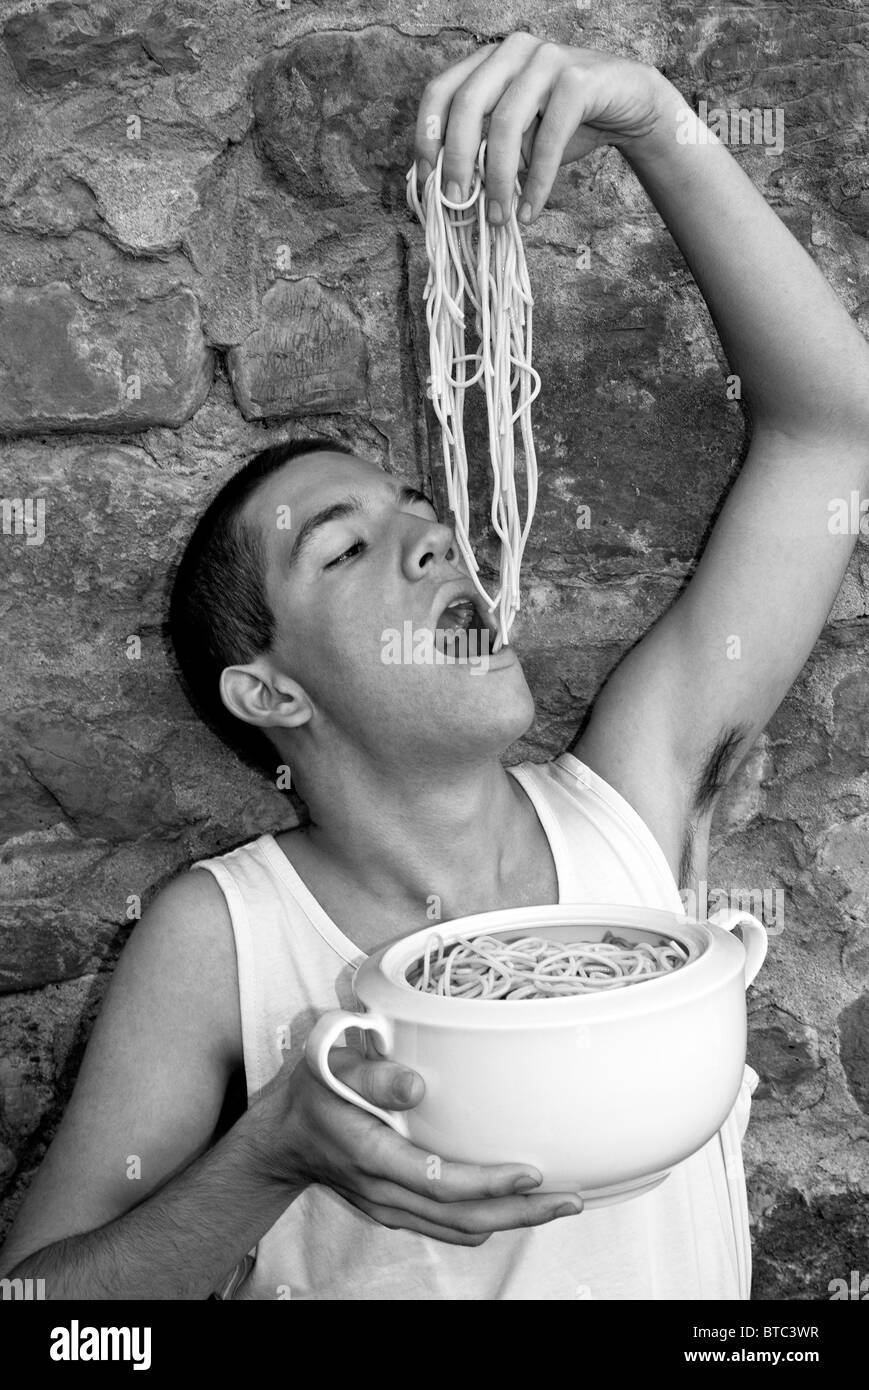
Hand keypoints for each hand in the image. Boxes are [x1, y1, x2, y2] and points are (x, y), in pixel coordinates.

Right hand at [244, 1045, 582, 1246]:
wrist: (281, 1140)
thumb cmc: (311, 1094)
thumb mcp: (330, 1067)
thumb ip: (372, 1074)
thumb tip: (416, 1084)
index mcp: (372, 1156)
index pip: (439, 1183)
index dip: (488, 1184)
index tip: (532, 1172)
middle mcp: (386, 1194)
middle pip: (463, 1220)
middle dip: (521, 1214)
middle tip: (570, 1199)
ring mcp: (392, 1209)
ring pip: (460, 1230)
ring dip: (512, 1220)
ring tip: (558, 1202)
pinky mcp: (399, 1211)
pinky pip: (450, 1226)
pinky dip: (488, 1218)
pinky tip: (515, 1202)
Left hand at [413, 30, 673, 223]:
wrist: (628, 108)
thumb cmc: (564, 126)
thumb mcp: (516, 140)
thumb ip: (483, 152)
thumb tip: (447, 193)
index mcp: (489, 61)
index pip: (441, 92)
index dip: (427, 137)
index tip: (427, 181)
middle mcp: (513, 51)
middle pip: (467, 105)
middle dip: (457, 161)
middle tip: (456, 204)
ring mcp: (546, 59)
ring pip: (506, 123)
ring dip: (498, 179)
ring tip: (498, 217)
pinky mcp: (578, 79)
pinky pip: (549, 136)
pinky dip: (537, 180)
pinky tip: (530, 210)